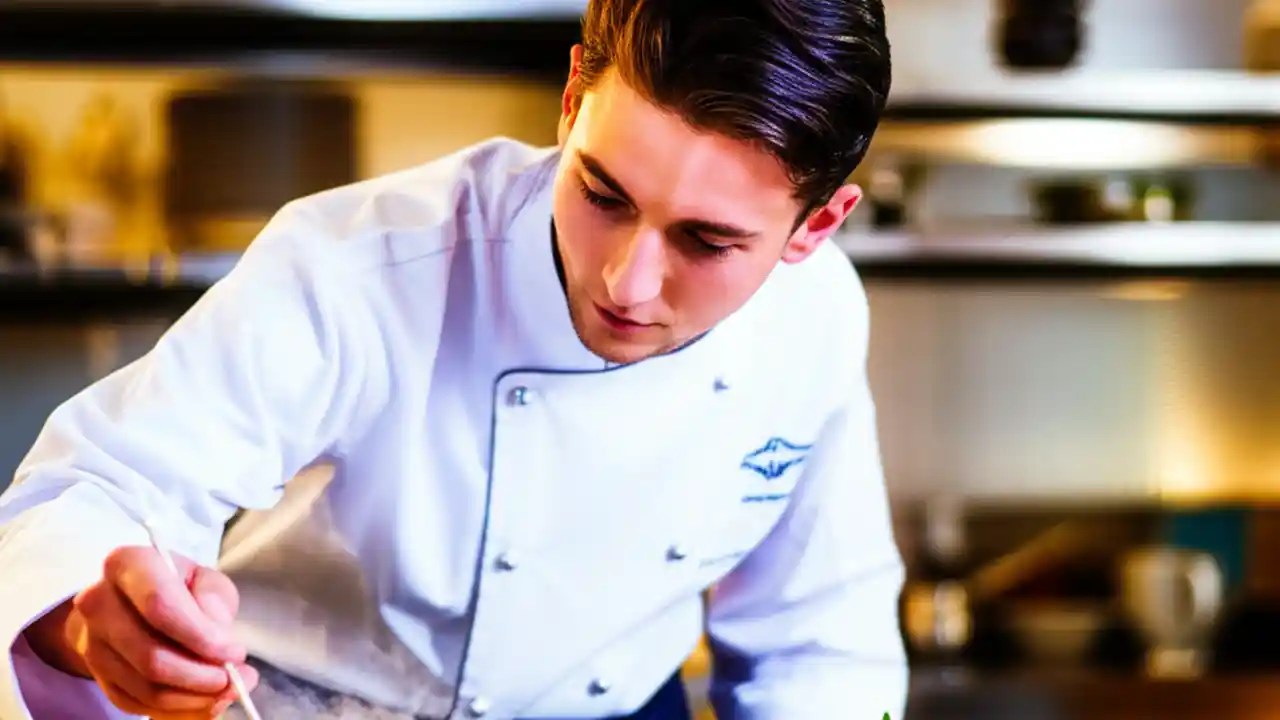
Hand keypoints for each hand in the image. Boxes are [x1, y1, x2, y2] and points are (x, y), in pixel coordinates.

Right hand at [66, 546, 259, 718]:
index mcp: (127, 565)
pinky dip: (175, 708)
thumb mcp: (204, 580)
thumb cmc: (177, 587)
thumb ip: (215, 601)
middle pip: (152, 656)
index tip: (234, 651)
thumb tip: (220, 640)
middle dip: (201, 675)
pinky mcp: (97, 675)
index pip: (160, 605)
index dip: (201, 636)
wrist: (131, 604)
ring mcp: (91, 644)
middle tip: (234, 679)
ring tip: (224, 689)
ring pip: (146, 687)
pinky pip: (137, 704)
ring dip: (193, 698)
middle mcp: (99, 604)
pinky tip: (200, 698)